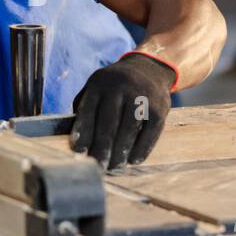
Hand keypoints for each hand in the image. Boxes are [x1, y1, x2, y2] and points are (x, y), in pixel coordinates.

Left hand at [70, 52, 174, 169]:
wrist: (150, 69)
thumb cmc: (115, 88)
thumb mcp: (97, 87)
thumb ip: (85, 107)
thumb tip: (75, 138)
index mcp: (99, 84)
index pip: (88, 110)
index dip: (83, 133)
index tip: (79, 151)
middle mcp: (120, 87)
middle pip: (108, 123)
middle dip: (102, 147)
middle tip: (98, 166)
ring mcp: (141, 96)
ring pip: (129, 128)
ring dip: (120, 151)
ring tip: (114, 167)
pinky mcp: (159, 107)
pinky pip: (150, 131)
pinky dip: (142, 148)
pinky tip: (133, 160)